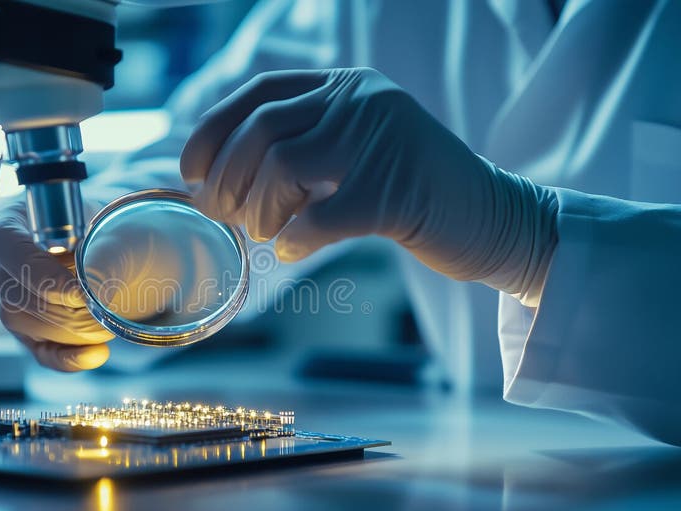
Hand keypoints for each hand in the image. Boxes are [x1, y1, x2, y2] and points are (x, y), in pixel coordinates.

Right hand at [0, 201, 112, 371]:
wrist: (121, 251)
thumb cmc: (110, 228)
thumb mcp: (114, 226)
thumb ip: (107, 249)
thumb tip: (99, 289)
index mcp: (17, 221)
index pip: (2, 243)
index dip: (37, 272)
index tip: (78, 292)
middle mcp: (4, 261)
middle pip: (10, 291)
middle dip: (62, 308)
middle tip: (103, 308)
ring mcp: (11, 299)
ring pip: (20, 322)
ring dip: (70, 330)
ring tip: (107, 321)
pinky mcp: (29, 332)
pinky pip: (38, 352)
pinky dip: (68, 358)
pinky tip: (97, 353)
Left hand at [180, 68, 557, 305]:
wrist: (495, 217)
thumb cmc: (410, 191)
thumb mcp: (356, 148)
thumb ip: (302, 145)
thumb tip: (219, 179)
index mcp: (346, 85)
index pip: (259, 93)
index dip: (213, 131)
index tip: (190, 170)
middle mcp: (361, 100)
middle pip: (260, 130)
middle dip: (226, 180)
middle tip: (222, 215)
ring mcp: (382, 143)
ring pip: (281, 167)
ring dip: (259, 211)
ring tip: (268, 234)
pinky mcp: (396, 194)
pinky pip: (318, 218)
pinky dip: (293, 241)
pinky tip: (294, 250)